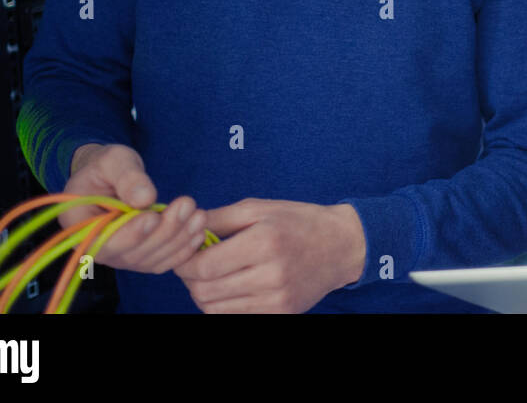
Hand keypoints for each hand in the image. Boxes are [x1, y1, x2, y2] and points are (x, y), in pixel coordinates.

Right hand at [60, 143, 206, 273]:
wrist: (113, 177)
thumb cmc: (108, 166)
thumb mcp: (113, 160)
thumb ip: (127, 177)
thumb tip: (145, 197)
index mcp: (79, 225)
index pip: (101, 242)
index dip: (129, 235)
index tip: (152, 218)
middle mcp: (97, 248)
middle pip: (131, 254)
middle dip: (163, 232)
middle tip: (187, 206)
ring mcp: (120, 256)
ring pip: (151, 259)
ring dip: (178, 240)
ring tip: (198, 215)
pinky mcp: (141, 257)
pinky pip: (162, 261)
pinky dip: (182, 250)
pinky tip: (199, 231)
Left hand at [175, 198, 365, 312]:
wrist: (341, 245)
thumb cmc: (298, 221)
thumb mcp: (259, 208)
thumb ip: (218, 218)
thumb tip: (185, 228)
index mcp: (264, 242)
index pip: (204, 267)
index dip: (185, 263)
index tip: (185, 253)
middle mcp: (271, 275)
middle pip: (205, 292)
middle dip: (191, 279)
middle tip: (197, 264)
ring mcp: (277, 299)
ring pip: (215, 309)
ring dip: (204, 294)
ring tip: (215, 274)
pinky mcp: (282, 314)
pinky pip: (235, 317)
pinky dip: (224, 304)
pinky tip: (233, 285)